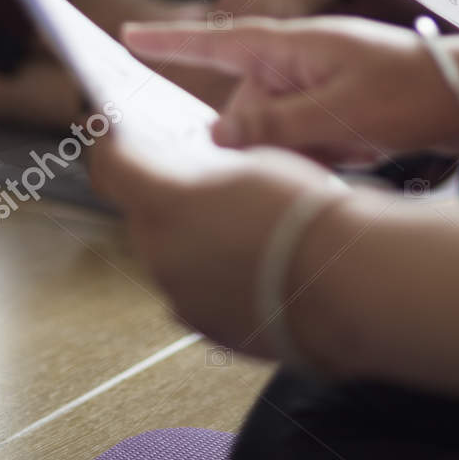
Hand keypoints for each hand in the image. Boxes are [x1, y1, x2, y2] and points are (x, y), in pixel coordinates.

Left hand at [90, 133, 350, 359]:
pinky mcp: (205, 328)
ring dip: (193, 238)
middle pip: (143, 213)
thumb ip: (210, 167)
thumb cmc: (308, 216)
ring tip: (242, 224)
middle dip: (165, 194)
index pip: (111, 163)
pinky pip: (195, 290)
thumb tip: (203, 169)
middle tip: (199, 180)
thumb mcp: (255, 162)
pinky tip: (254, 263)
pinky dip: (214, 275)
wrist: (349, 284)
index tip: (112, 131)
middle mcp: (159, 253)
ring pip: (170, 254)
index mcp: (164, 201)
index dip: (110, 142)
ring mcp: (181, 296)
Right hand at [121, 16, 458, 166]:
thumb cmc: (411, 94)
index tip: (126, 35)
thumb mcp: (336, 114)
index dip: (171, 42)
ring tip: (355, 148)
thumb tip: (217, 134)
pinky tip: (362, 152)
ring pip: (278, 130)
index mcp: (294, 44)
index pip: (219, 41)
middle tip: (319, 147)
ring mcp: (321, 83)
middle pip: (248, 106)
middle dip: (270, 137)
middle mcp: (301, 60)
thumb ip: (271, 126)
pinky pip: (308, 138)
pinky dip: (326, 152)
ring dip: (305, 150)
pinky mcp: (340, 107)